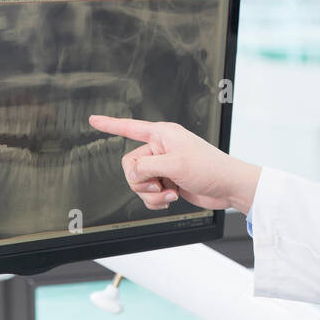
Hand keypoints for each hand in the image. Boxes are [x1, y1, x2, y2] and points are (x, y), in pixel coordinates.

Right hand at [87, 115, 261, 213]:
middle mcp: (161, 148)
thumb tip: (134, 174)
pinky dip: (157, 200)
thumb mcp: (174, 165)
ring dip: (152, 193)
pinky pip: (148, 194)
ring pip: (137, 182)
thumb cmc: (209, 168)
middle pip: (130, 165)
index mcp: (162, 135)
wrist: (227, 187)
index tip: (93, 119)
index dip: (109, 124)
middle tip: (160, 183)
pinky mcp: (167, 182)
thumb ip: (146, 167)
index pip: (130, 127)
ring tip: (170, 191)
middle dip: (142, 180)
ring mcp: (163, 166)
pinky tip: (172, 197)